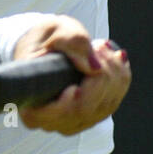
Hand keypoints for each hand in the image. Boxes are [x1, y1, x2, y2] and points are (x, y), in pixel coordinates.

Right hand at [12, 17, 130, 136]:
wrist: (45, 46)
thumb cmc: (45, 40)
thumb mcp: (55, 31)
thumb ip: (72, 42)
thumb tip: (95, 68)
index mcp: (33, 108)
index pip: (63, 112)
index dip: (80, 97)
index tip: (87, 72)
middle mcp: (52, 122)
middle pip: (88, 109)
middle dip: (103, 74)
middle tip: (99, 45)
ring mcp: (73, 122)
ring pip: (105, 106)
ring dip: (113, 73)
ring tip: (102, 47)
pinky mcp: (90, 116)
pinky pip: (113, 101)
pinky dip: (120, 78)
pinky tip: (114, 58)